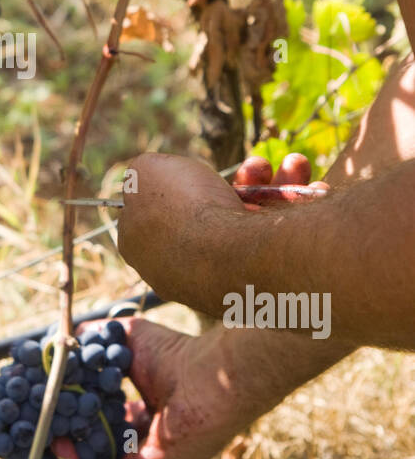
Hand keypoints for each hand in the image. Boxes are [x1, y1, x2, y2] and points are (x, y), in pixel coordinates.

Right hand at [54, 312, 343, 458]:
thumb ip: (92, 340)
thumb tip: (58, 340)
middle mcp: (141, 451)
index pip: (97, 442)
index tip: (42, 429)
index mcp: (139, 424)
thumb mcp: (126, 340)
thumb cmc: (179, 353)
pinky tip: (63, 450)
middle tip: (35, 458)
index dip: (68, 439)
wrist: (213, 372)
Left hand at [116, 151, 326, 311]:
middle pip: (214, 214)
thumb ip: (144, 171)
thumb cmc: (184, 209)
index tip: (197, 170)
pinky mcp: (264, 293)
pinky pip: (279, 245)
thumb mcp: (147, 171)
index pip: (158, 213)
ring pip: (253, 225)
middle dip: (247, 183)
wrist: (234, 256)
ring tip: (296, 166)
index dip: (181, 185)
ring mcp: (223, 283)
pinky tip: (315, 192)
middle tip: (260, 165)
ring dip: (279, 189)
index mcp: (144, 249)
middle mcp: (180, 272)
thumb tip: (148, 174)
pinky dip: (297, 215)